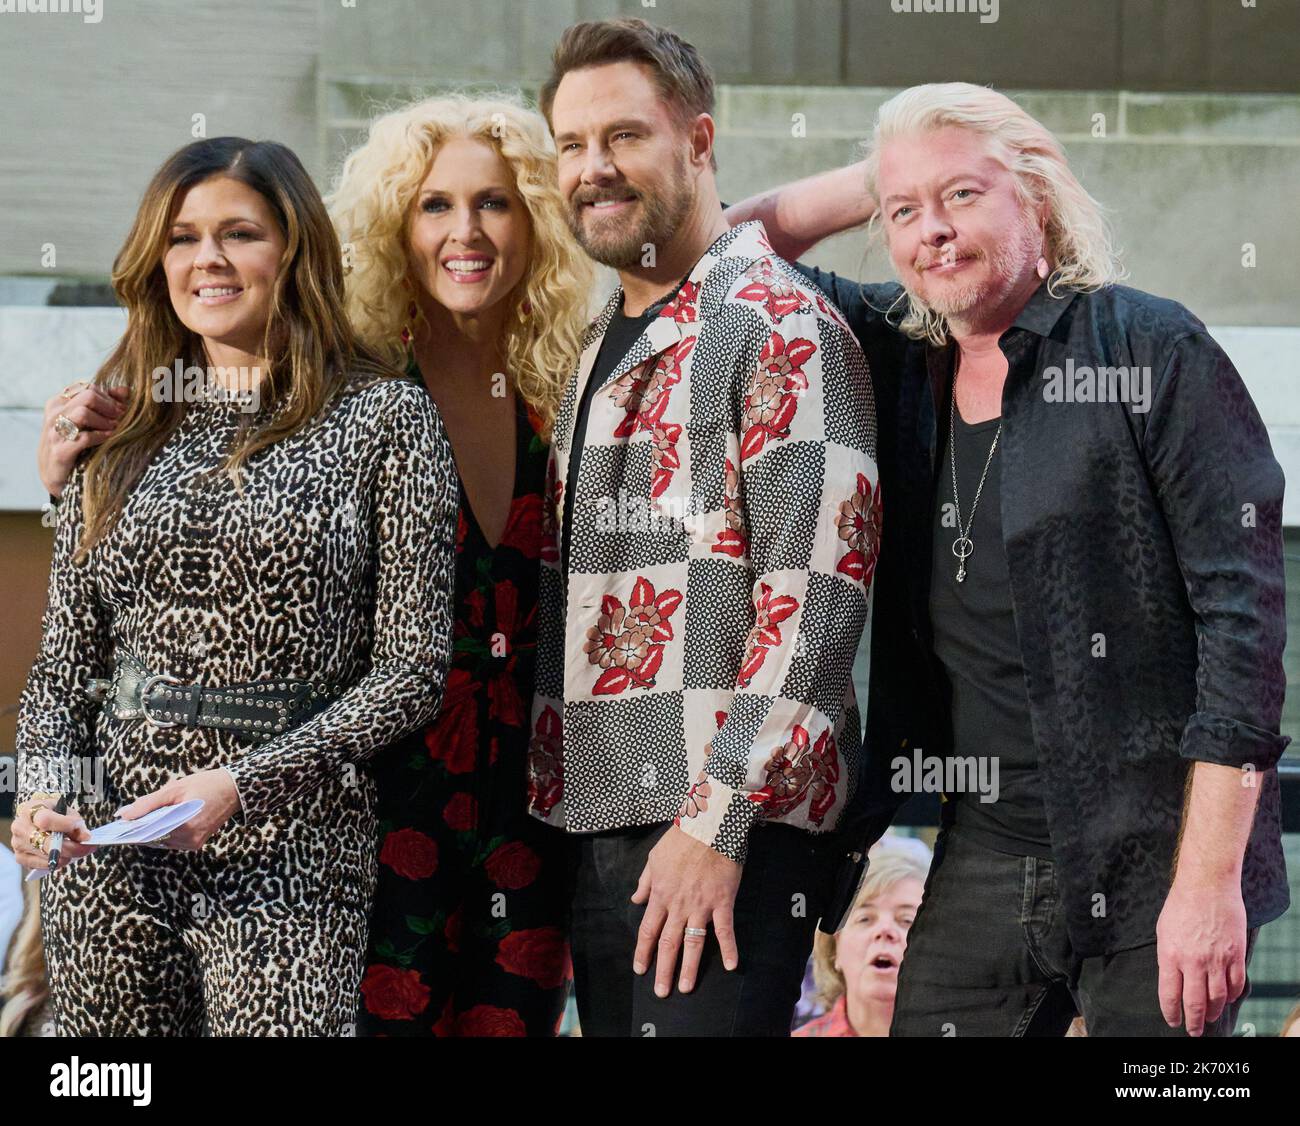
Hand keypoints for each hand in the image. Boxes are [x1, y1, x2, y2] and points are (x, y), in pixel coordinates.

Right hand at [10, 797, 95, 871]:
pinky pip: (40, 865)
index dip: (65, 826)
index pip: (45, 820)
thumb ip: (75, 823)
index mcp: (31, 809)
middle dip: (71, 848)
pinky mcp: (20, 857)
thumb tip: (85, 838)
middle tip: (87, 848)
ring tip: (79, 852)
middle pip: (46, 842)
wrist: (36, 817)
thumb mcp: (66, 811)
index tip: (81, 829)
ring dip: (66, 856)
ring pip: (45, 855)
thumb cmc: (53, 813)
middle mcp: (20, 827)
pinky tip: (65, 858)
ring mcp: (18, 843)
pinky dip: (56, 863)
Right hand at [39, 382, 126, 495]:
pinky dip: (101, 437)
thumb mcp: (84, 421)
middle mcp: (55, 414)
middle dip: (110, 406)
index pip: (88, 388)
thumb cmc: (72, 443)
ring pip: (83, 413)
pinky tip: (109, 439)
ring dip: (105, 421)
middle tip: (121, 417)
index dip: (108, 397)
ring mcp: (55, 432)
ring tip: (115, 428)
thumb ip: (103, 404)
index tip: (121, 408)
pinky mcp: (60, 450)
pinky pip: (84, 438)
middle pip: (88, 396)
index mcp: (59, 402)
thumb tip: (125, 390)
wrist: (53, 473)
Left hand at [117, 769, 241, 849]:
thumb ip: (148, 803)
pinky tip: (162, 820)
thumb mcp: (175, 788)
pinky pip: (172, 840)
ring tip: (147, 816)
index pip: (147, 833)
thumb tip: (124, 815)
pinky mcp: (196, 843)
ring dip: (152, 830)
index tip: (119, 823)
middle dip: (141, 828)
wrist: (234, 789)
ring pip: (162, 840)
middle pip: (153, 838)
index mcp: (184, 825)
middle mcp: (189, 839)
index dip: (132, 828)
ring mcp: (193, 843)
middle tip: (130, 817)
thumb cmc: (206, 785)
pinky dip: (164, 831)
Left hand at [631, 824, 741, 996]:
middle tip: (662, 992)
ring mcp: (701, 905)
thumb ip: (645, 881)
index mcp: (660, 894)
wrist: (708, 825)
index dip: (643, 952)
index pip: (648, 930)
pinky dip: (728, 949)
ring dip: (689, 967)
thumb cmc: (681, 839)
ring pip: (693, 943)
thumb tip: (636, 899)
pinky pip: (725, 930)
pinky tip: (731, 966)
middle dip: (664, 970)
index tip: (641, 969)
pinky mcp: (722, 901)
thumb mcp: (654, 857)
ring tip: (686, 988)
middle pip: (668, 943)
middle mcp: (678, 905)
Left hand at [1156, 875, 1247, 1035]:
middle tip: (1193, 1030)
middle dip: (1193, 1022)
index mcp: (1171, 955)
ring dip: (1213, 1011)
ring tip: (1209, 1018)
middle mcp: (1194, 962)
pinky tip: (1227, 998)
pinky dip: (1232, 995)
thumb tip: (1174, 979)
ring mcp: (1217, 959)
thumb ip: (1169, 957)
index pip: (1170, 995)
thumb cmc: (1181, 904)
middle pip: (1195, 1003)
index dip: (1171, 1013)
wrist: (1207, 885)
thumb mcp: (1163, 931)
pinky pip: (1236, 983)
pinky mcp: (1236, 954)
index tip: (1173, 1021)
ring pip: (1217, 997)